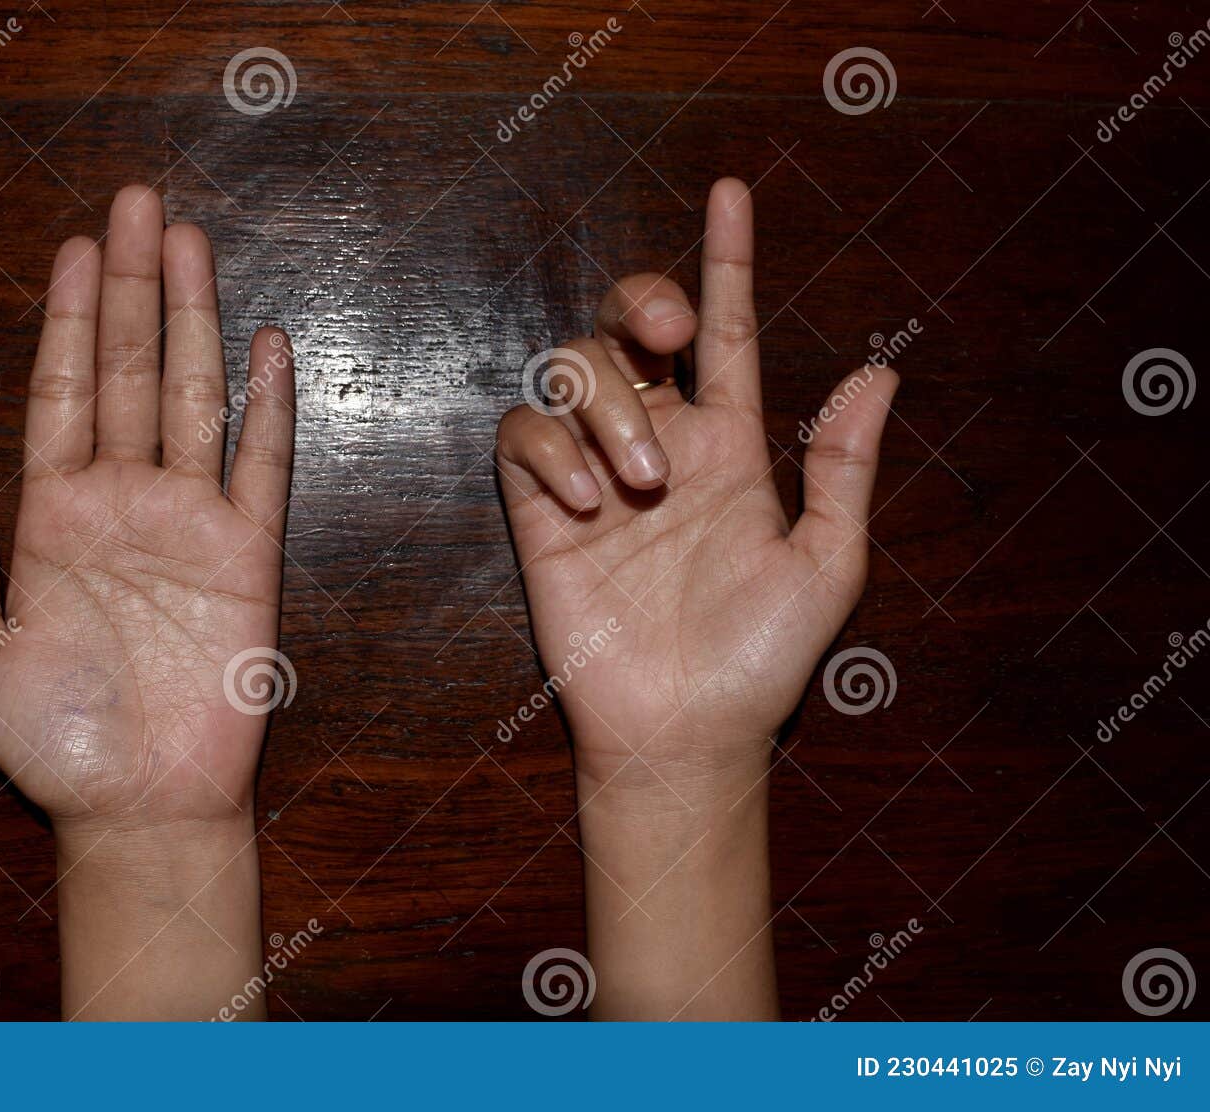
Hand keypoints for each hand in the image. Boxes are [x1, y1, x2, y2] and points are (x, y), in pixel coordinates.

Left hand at [0, 185, 295, 836]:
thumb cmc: (52, 743)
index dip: (70, 320)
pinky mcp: (248, 554)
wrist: (140, 804)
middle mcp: (124, 502)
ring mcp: (189, 521)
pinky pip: (263, 465)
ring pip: (194, 397)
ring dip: (193, 320)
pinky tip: (269, 347)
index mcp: (54, 517)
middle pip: (131, 372)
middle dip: (132, 288)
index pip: (64, 394)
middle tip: (136, 203)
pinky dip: (269, 407)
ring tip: (191, 244)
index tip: (75, 248)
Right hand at [497, 178, 896, 800]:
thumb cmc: (760, 658)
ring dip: (605, 406)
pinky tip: (585, 506)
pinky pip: (522, 437)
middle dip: (642, 300)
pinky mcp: (539, 511)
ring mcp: (594, 473)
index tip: (734, 191)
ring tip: (636, 483)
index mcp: (729, 446)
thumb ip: (843, 466)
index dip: (728, 260)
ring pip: (572, 370)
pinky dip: (549, 451)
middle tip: (667, 338)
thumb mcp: (827, 563)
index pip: (726, 333)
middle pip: (629, 327)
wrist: (683, 732)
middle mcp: (659, 444)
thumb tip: (882, 372)